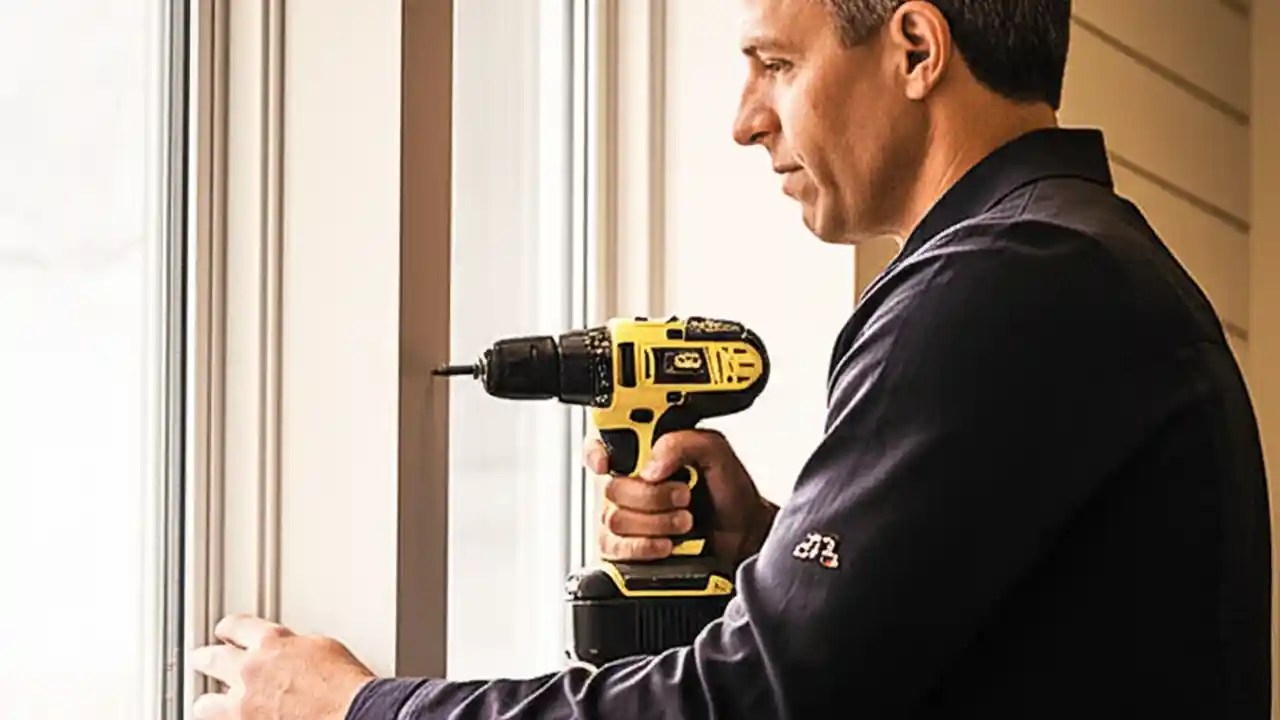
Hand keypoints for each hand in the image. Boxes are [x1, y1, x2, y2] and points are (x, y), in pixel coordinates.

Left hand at [191, 614, 375, 719]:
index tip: (225, 631)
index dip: (228, 629)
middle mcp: (250, 670)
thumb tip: (289, 652)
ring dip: (208, 702)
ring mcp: (243, 705)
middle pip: (211, 659)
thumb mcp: (321, 648)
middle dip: (204, 659)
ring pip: (205, 703)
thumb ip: (294, 648)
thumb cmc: (345, 685)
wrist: (351, 713)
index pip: (236, 627)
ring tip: (206, 703)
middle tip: (201, 659)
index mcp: (271, 643)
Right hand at [587, 429, 777, 569]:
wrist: (742, 536)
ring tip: (684, 521)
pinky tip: (666, 543)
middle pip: (611, 488)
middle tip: (683, 495)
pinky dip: (644, 546)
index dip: (596, 453)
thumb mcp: (715, 452)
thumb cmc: (730, 495)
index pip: (601, 445)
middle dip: (652, 496)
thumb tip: (650, 467)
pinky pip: (614, 548)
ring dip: (656, 522)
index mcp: (646, 452)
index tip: (608, 464)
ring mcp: (627, 516)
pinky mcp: (627, 547)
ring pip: (615, 519)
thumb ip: (682, 443)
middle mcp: (631, 483)